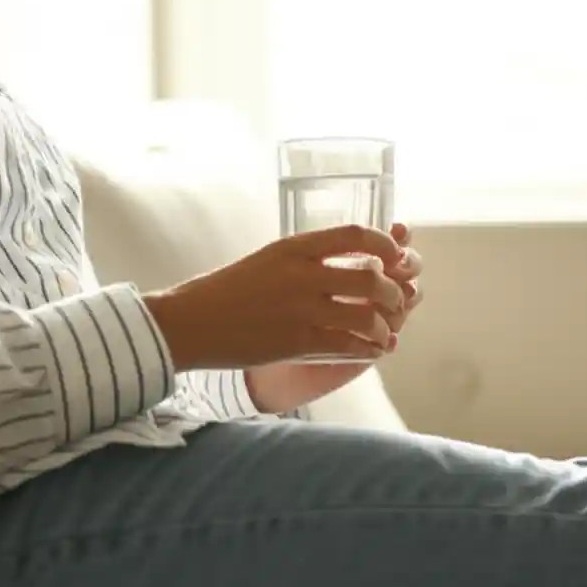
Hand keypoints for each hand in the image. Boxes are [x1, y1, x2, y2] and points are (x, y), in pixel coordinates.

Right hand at [244, 223, 423, 413]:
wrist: (191, 322)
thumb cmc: (226, 289)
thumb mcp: (268, 258)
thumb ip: (305, 258)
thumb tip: (349, 260)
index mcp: (294, 247)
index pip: (356, 235)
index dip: (386, 246)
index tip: (395, 256)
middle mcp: (301, 274)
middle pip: (370, 278)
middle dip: (392, 293)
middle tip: (395, 302)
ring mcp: (300, 309)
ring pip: (365, 315)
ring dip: (383, 326)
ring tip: (383, 332)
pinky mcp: (296, 342)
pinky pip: (348, 345)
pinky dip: (368, 349)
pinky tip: (371, 351)